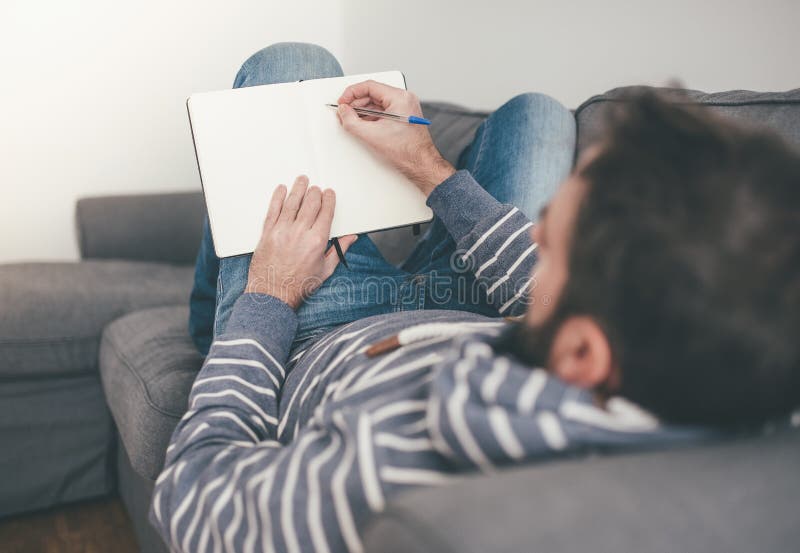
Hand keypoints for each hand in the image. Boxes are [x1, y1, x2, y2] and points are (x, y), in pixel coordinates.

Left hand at [245, 175, 356, 309]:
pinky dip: (278, 197)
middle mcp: (300, 232)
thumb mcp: (325, 270)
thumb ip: (338, 250)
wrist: (273, 293)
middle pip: (310, 203)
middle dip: (315, 193)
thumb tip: (351, 238)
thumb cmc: (299, 285)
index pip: (326, 212)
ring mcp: (282, 230)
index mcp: (317, 241)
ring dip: (298, 188)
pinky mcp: (267, 232)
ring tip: (302, 180)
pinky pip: (273, 209)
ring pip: (292, 202)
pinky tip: (282, 189)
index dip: (329, 199)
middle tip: (316, 188)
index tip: (329, 194)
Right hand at [336, 80, 455, 195]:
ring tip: (352, 120)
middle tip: (345, 112)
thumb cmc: (406, 151)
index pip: (369, 86)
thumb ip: (352, 121)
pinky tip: (363, 125)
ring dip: (363, 111)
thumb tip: (343, 111)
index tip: (343, 102)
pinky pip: (384, 111)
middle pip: (373, 93)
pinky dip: (372, 116)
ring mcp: (405, 107)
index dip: (352, 93)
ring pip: (377, 103)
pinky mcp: (403, 116)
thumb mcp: (372, 135)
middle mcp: (404, 99)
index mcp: (399, 98)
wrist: (420, 164)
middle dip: (356, 103)